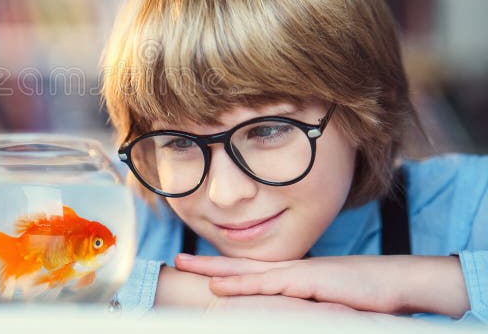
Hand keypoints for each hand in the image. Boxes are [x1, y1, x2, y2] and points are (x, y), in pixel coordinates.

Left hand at [155, 266, 384, 317]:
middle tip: (177, 260)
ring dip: (214, 270)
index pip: (249, 272)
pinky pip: (269, 284)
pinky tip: (220, 288)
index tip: (196, 268)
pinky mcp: (308, 281)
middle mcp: (290, 270)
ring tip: (185, 265)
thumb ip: (304, 306)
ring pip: (247, 272)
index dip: (222, 270)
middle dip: (206, 264)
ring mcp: (298, 273)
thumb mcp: (327, 304)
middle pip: (240, 266)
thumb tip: (286, 314)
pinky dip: (241, 285)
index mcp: (292, 276)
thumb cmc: (366, 296)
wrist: (397, 283)